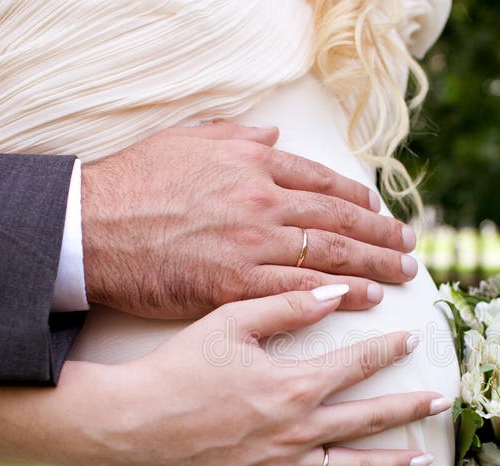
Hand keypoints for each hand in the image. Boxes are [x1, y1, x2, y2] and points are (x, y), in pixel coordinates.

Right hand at [70, 285, 450, 465]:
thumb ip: (288, 305)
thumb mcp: (232, 321)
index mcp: (294, 384)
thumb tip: (337, 292)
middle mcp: (299, 428)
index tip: (412, 339)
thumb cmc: (180, 367)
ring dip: (392, 461)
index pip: (358, 364)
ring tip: (422, 458)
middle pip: (370, 418)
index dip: (388, 349)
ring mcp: (284, 464)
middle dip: (410, 408)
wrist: (135, 422)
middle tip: (441, 402)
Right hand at [80, 123, 418, 318]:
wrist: (91, 229)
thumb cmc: (132, 184)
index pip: (322, 181)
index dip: (358, 199)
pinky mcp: (238, 286)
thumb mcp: (185, 139)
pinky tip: (368, 299)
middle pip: (339, 219)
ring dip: (374, 265)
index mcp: (252, 165)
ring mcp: (253, 245)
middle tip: (408, 246)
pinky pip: (303, 292)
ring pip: (331, 255)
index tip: (379, 212)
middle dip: (380, 234)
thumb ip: (236, 135)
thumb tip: (274, 133)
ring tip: (402, 273)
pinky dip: (341, 295)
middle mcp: (262, 203)